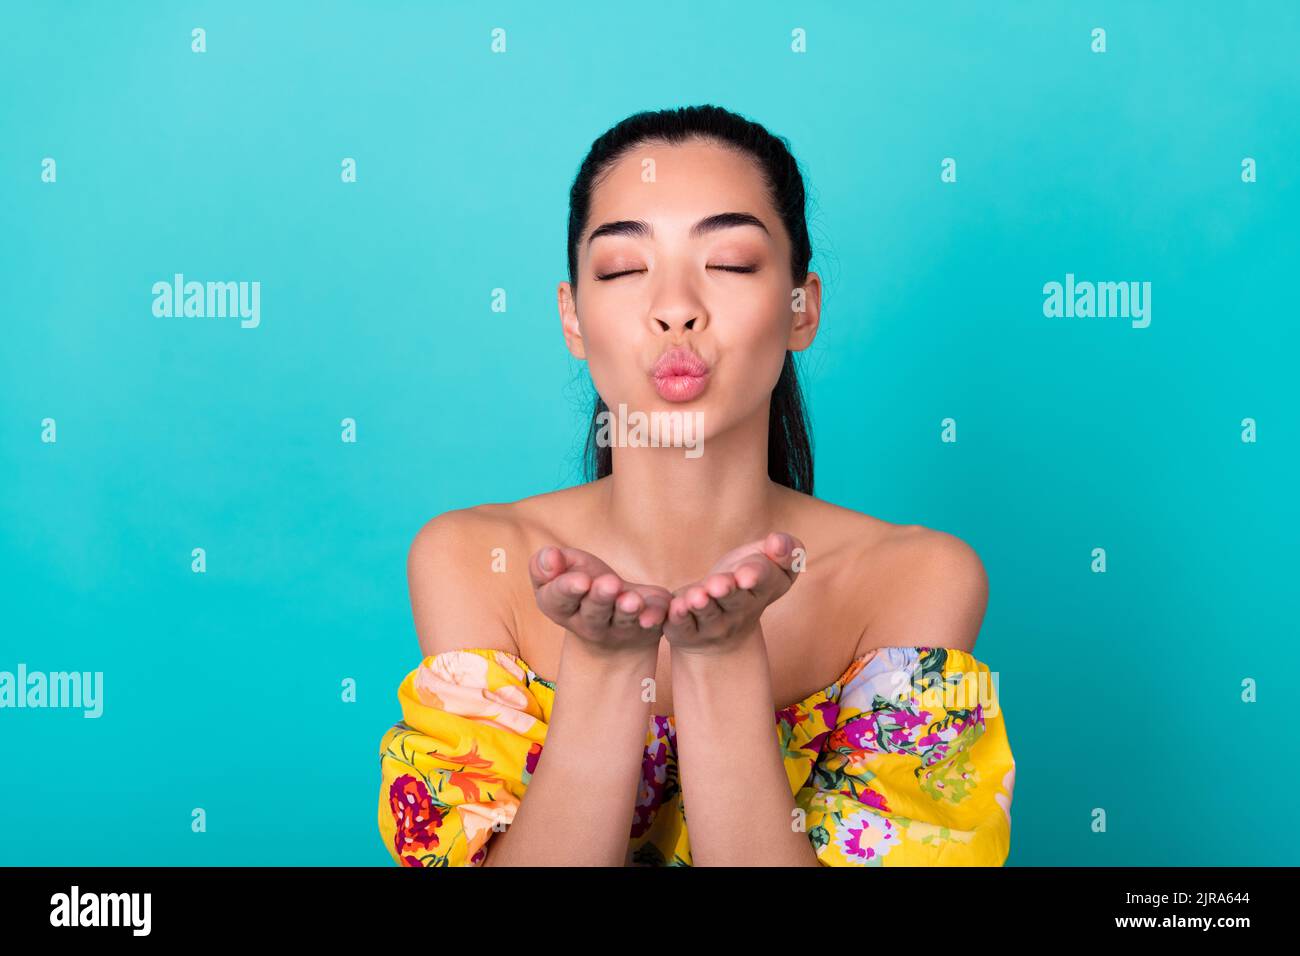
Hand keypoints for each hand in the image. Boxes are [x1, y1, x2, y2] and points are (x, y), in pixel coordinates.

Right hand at [529, 545, 671, 655]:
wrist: (613, 612)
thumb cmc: (582, 583)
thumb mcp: (561, 570)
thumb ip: (545, 563)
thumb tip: (551, 556)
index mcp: (560, 608)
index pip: (559, 600)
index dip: (568, 589)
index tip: (581, 580)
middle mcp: (588, 625)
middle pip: (593, 613)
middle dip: (601, 598)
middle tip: (610, 584)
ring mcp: (619, 629)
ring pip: (623, 620)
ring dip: (628, 610)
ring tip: (633, 600)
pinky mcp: (648, 626)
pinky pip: (654, 622)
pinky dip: (656, 617)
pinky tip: (657, 615)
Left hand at [662, 532, 803, 654]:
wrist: (724, 628)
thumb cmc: (747, 580)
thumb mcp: (770, 562)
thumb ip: (785, 549)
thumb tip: (779, 542)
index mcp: (765, 588)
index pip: (766, 580)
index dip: (757, 575)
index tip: (747, 573)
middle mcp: (742, 610)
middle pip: (735, 599)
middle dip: (727, 590)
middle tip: (719, 585)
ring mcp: (715, 624)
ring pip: (709, 614)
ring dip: (702, 605)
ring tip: (696, 596)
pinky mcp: (688, 632)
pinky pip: (683, 626)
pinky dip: (679, 616)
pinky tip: (673, 605)